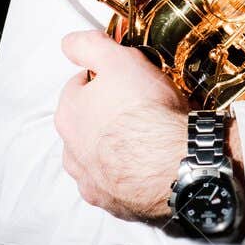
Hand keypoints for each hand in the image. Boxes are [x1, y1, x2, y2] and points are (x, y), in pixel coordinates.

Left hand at [56, 29, 187, 220]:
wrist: (175, 164)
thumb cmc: (148, 113)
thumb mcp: (119, 60)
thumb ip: (90, 46)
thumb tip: (70, 42)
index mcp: (69, 114)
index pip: (80, 86)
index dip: (106, 79)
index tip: (128, 79)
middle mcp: (72, 151)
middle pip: (88, 123)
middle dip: (109, 114)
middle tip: (142, 106)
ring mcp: (91, 180)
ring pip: (99, 156)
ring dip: (116, 147)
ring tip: (148, 138)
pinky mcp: (112, 202)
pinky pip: (117, 184)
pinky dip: (129, 175)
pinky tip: (149, 164)